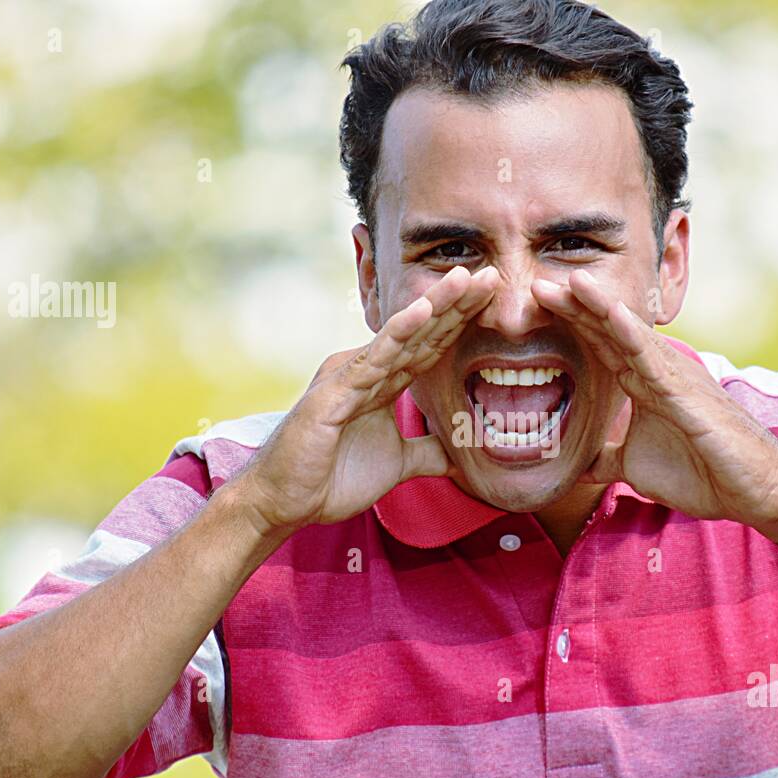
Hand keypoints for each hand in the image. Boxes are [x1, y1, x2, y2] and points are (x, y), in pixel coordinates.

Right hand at [233, 265, 498, 534]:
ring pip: (401, 335)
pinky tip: (424, 311)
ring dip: (435, 305)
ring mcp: (349, 376)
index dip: (460, 323)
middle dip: (457, 304)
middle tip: (492, 274)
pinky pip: (373, 358)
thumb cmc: (329, 479)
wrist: (284, 502)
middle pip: (421, 333)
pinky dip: (399, 333)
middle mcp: (367, 370)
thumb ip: (424, 453)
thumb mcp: (395, 465)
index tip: (493, 299)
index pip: (429, 346)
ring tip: (465, 278)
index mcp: (382, 383)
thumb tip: (456, 458)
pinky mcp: (334, 392)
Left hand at [532, 269, 777, 538]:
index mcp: (643, 383)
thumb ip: (608, 458)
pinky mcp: (688, 393)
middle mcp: (658, 371)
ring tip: (570, 281)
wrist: (755, 491)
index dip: (569, 323)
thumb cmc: (705, 473)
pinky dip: (629, 333)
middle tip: (535, 281)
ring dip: (599, 306)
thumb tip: (580, 467)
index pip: (599, 344)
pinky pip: (653, 358)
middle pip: (608, 330)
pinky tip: (609, 313)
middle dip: (574, 305)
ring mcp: (674, 377)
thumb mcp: (636, 468)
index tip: (533, 304)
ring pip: (629, 334)